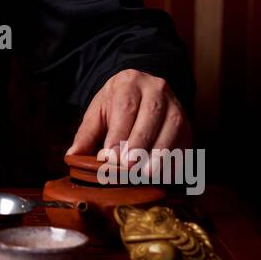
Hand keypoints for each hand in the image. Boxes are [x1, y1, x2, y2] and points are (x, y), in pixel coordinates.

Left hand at [66, 69, 191, 165]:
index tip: (110, 158)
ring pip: (172, 129)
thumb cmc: (117, 104)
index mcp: (129, 84)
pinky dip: (174, 160)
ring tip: (145, 175)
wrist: (143, 89)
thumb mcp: (98, 112)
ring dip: (159, 156)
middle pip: (151, 117)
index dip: (119, 135)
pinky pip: (185, 142)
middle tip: (128, 167)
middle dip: (139, 145)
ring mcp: (175, 105)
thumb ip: (86, 133)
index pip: (125, 108)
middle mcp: (156, 90)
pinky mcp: (188, 124)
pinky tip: (162, 175)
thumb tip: (72, 156)